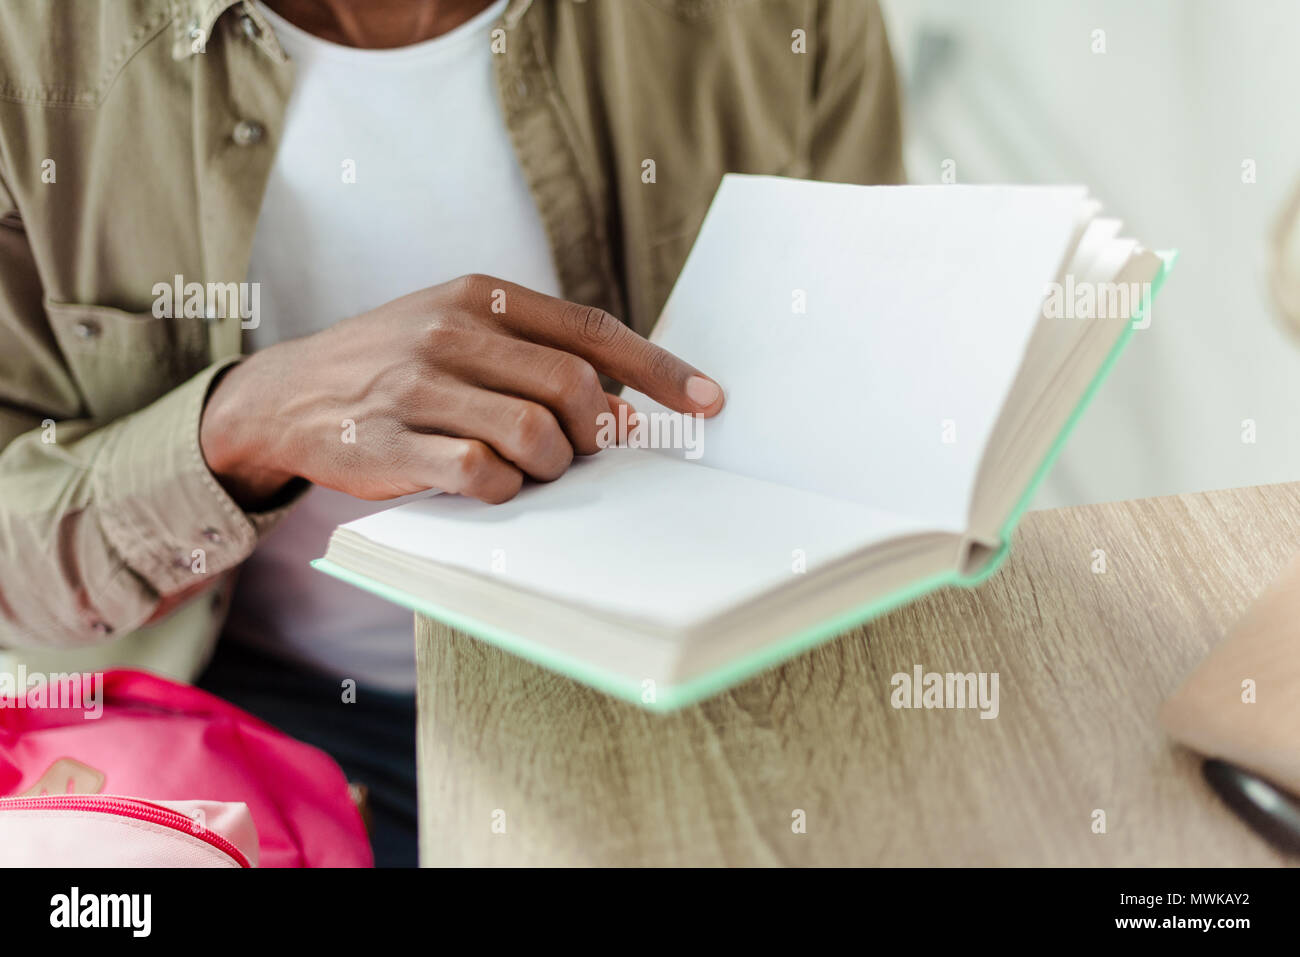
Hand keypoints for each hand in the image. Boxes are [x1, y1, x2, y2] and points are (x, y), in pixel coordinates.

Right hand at [199, 275, 723, 504]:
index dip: (659, 369)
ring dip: (550, 466)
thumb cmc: (393, 367)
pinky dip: (502, 489)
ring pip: (533, 434)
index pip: (591, 330)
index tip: (708, 402)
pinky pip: (481, 474)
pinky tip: (488, 484)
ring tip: (531, 470)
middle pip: (573, 386)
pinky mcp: (391, 441)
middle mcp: (451, 331)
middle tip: (583, 451)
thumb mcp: (459, 334)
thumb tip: (623, 409)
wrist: (286, 394)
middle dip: (596, 432)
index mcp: (479, 296)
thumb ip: (533, 358)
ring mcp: (418, 386)